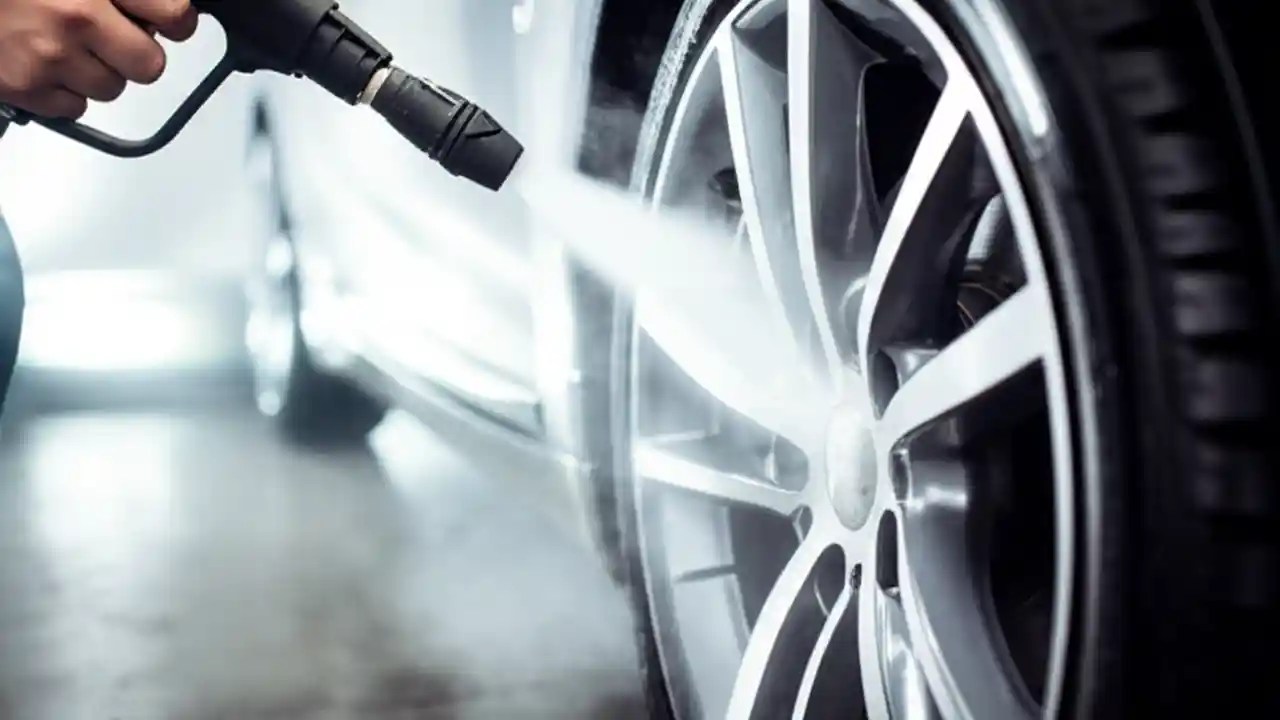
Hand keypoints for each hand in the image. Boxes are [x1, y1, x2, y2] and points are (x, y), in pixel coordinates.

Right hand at [0, 0, 197, 118]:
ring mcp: (48, 56)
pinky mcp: (24, 87)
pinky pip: (74, 106)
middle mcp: (76, 17)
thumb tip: (164, 11)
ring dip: (96, 70)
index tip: (166, 19)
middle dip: (135, 52)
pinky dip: (63, 88)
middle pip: (150, 65)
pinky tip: (40, 58)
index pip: (176, 15)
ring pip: (112, 88)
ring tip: (61, 41)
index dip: (175, 19)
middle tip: (109, 35)